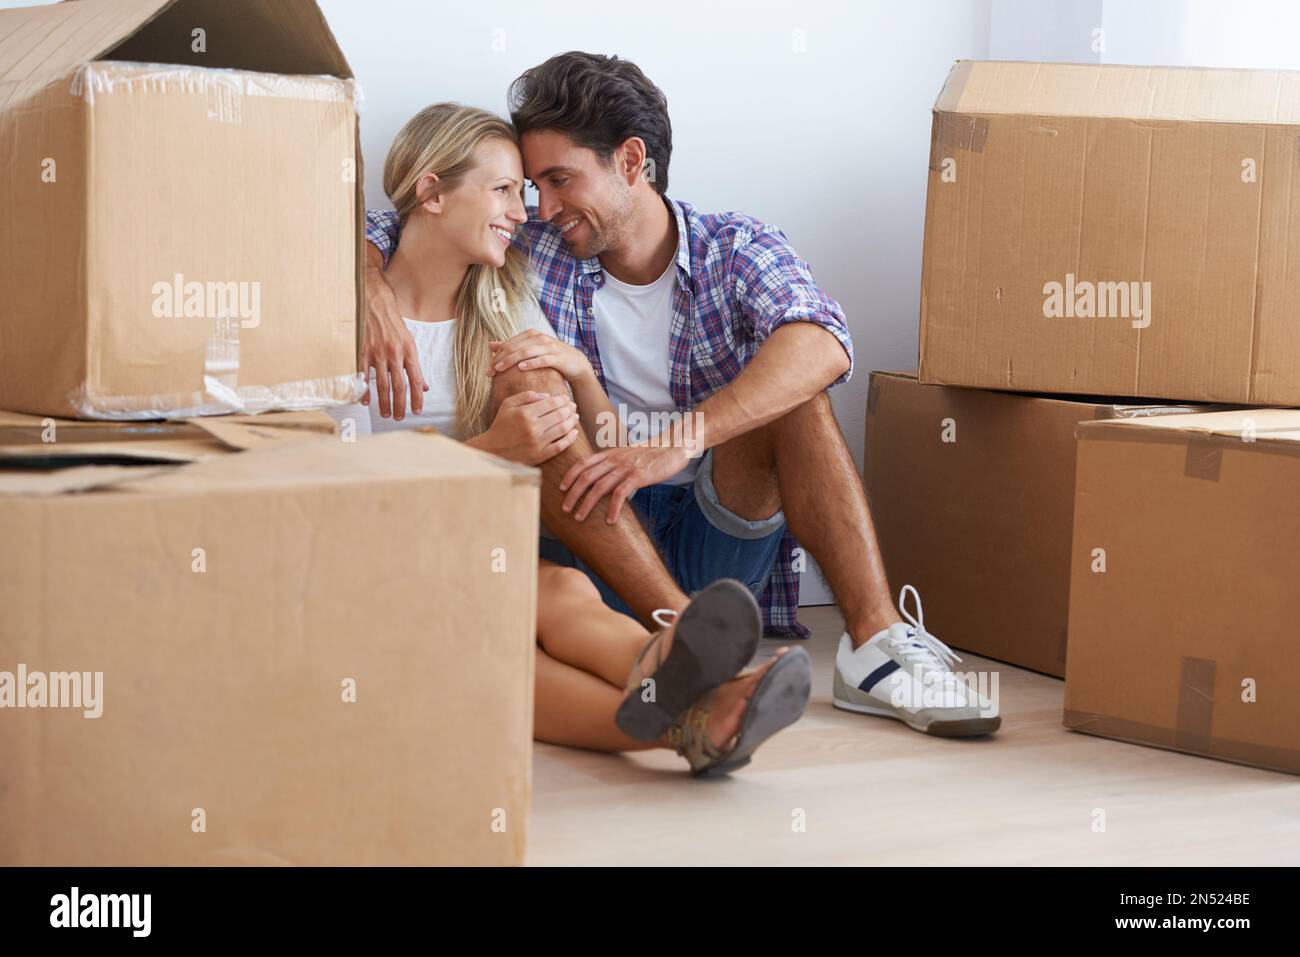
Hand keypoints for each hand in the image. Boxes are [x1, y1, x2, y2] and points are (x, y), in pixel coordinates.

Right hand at [362, 254, 426, 418]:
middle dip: (400, 405)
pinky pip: (364, 374)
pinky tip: (365, 401)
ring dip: (384, 402)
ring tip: (385, 414)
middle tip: (398, 418)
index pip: (416, 380)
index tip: (417, 411)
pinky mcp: (363, 351)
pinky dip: (365, 389)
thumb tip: (424, 386)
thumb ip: (415, 366)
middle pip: (399, 385)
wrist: (376, 303)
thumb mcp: (410, 343)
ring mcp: (378, 353)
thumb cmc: (394, 324)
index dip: (417, 398)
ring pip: (382, 384)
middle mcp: (395, 354)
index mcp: (409, 352)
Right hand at [478, 392, 580, 465]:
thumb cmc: (501, 425)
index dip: (561, 399)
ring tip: (576, 416)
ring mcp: (537, 443)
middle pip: (559, 415)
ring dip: (572, 421)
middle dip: (569, 408)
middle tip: (573, 406)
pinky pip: (560, 446)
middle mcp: (533, 428)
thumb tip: (547, 395)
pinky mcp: (540, 455)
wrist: (492, 450)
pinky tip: (575, 432)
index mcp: (525, 413)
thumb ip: (526, 396)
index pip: (551, 403)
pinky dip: (570, 439)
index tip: (566, 398)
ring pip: (562, 429)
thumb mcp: (508, 404)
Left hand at [487, 330, 592, 382]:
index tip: (488, 370)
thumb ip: (512, 347)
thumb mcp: (531, 350)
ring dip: (510, 361)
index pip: (508, 344)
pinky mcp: (557, 356)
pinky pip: (542, 359)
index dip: (496, 356)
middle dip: (500, 360)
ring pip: (525, 352)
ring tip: (500, 370)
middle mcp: (539, 337)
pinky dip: (531, 363)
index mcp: (530, 334)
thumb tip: (490, 345)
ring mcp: (548, 346)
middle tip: (490, 373)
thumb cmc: (550, 357)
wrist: (575, 363)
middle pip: (514, 347)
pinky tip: (521, 368)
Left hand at [558, 443, 690, 522]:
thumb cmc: (651, 454)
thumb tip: (602, 479)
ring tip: (579, 517)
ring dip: (587, 504)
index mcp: (610, 454)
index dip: (569, 475)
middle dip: (573, 494)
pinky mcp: (638, 476)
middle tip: (565, 509)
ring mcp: (626, 467)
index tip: (560, 488)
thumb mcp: (627, 455)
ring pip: (599, 487)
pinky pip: (620, 494)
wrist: (674, 446)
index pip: (583, 463)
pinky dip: (613, 509)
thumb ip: (613, 464)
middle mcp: (614, 459)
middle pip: (586, 476)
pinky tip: (610, 520)